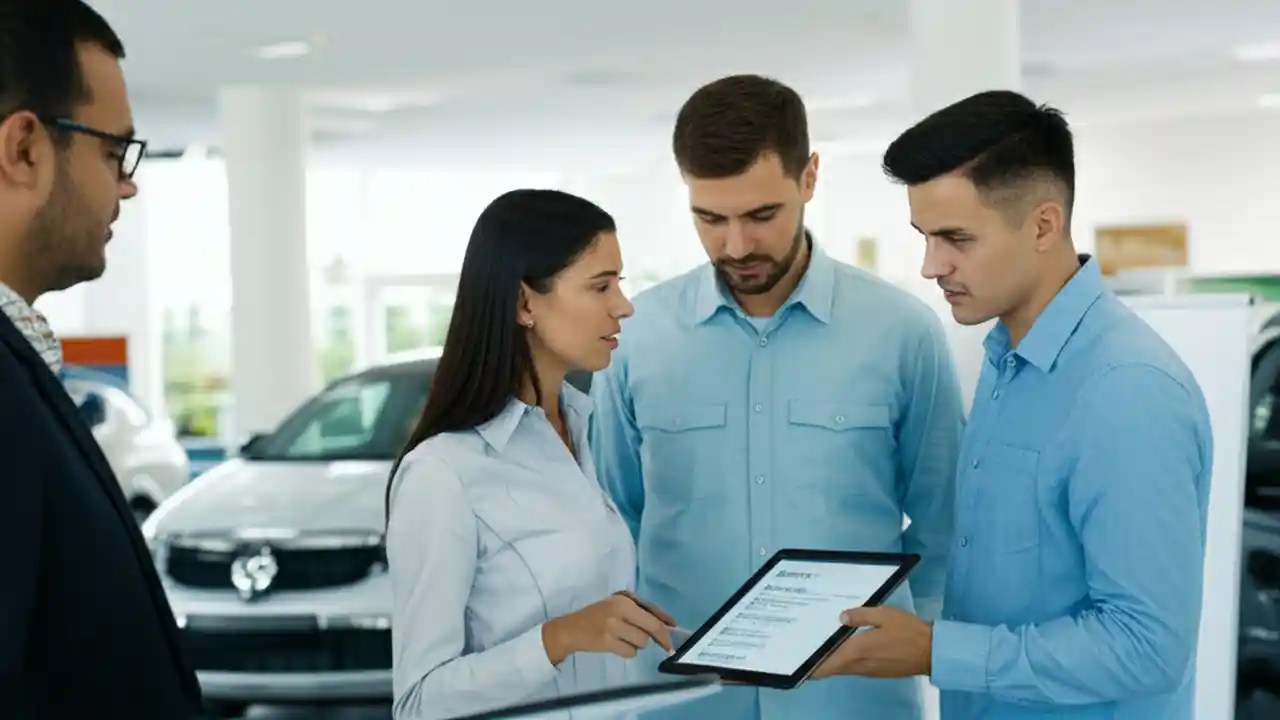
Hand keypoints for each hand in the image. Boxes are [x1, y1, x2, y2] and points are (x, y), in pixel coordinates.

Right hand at [543, 592, 675, 664]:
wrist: (571, 628)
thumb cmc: (598, 614)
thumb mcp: (618, 603)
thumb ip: (641, 609)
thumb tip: (668, 623)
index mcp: (624, 599)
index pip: (653, 613)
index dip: (666, 625)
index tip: (675, 633)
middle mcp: (619, 610)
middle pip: (652, 628)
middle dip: (661, 639)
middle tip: (666, 647)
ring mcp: (613, 627)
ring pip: (642, 642)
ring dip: (638, 643)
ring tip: (625, 637)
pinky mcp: (607, 642)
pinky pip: (630, 652)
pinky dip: (628, 651)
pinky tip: (617, 645)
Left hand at [810, 606, 932, 679]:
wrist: (932, 651)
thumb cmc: (908, 630)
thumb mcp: (883, 614)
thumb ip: (860, 615)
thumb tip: (840, 617)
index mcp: (857, 652)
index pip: (826, 665)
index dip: (810, 666)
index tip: (798, 660)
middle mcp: (859, 666)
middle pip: (831, 668)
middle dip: (818, 661)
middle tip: (807, 646)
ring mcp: (869, 671)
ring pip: (843, 668)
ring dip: (832, 660)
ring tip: (824, 643)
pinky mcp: (877, 672)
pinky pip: (854, 667)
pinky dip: (846, 660)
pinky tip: (846, 647)